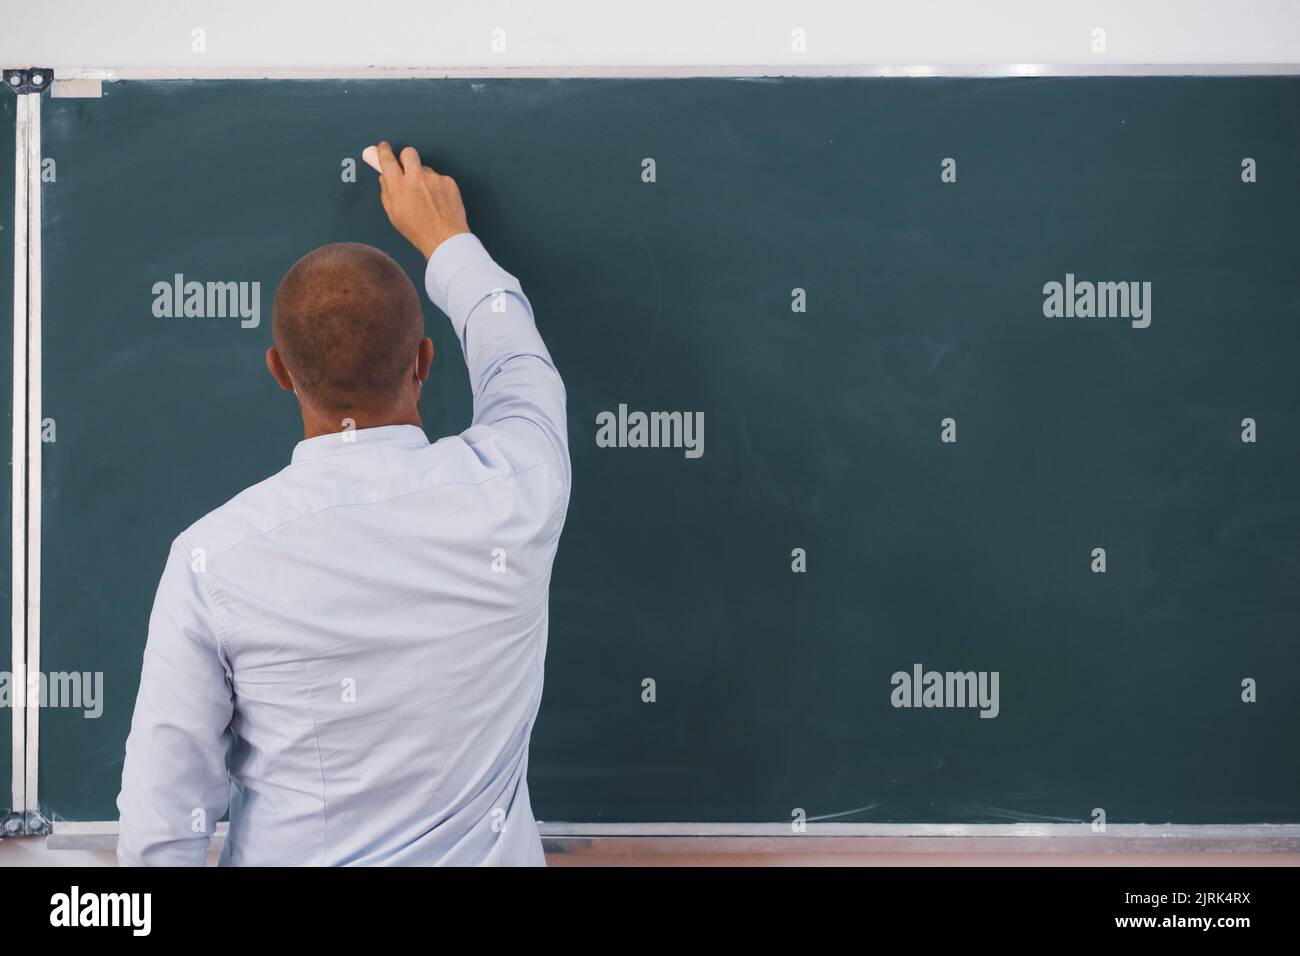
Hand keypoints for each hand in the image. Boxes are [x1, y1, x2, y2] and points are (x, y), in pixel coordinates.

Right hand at [374, 141, 469, 259]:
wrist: (445, 239)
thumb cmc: (420, 231)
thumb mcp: (394, 214)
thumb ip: (387, 192)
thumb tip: (385, 177)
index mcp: (399, 187)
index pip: (387, 159)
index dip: (383, 151)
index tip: (383, 147)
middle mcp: (416, 178)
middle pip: (408, 152)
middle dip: (406, 157)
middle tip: (407, 169)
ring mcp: (434, 178)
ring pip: (425, 169)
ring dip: (424, 178)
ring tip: (427, 199)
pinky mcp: (448, 181)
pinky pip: (439, 179)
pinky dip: (438, 187)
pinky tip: (438, 202)